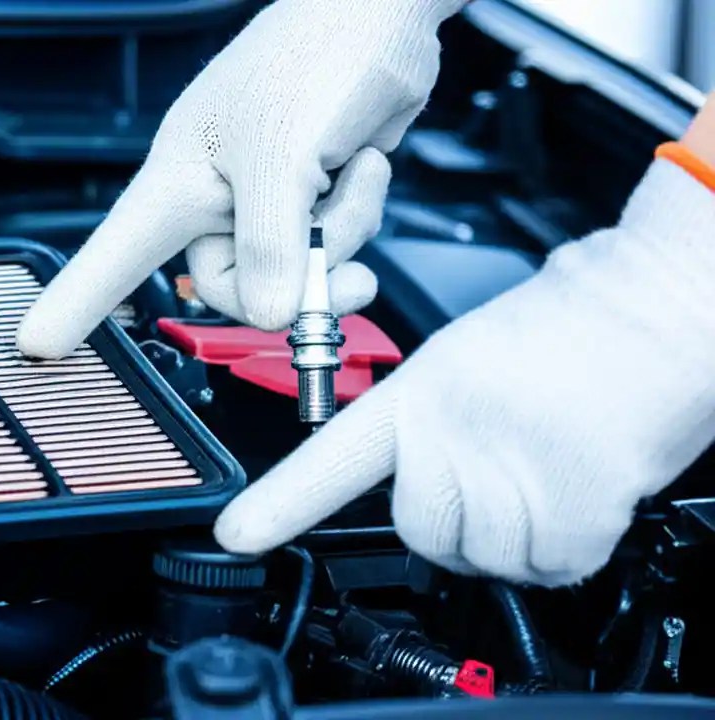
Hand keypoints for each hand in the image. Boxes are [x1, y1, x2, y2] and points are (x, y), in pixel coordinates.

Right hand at [18, 0, 467, 358]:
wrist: (383, 10)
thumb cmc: (315, 55)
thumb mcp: (282, 156)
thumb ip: (270, 244)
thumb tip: (271, 313)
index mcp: (180, 179)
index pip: (114, 253)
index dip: (75, 300)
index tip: (38, 341)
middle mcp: (215, 194)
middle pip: (233, 288)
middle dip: (293, 280)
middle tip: (331, 263)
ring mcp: (265, 196)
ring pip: (293, 270)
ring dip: (339, 235)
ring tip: (347, 175)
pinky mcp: (309, 193)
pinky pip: (330, 243)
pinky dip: (357, 212)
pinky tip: (360, 164)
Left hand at [214, 160, 714, 586]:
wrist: (661, 300)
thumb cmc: (579, 322)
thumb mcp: (472, 357)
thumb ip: (434, 423)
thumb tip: (429, 482)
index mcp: (422, 391)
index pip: (332, 458)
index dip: (280, 505)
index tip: (238, 534)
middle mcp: (454, 431)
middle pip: (422, 531)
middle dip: (458, 522)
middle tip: (501, 474)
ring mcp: (510, 467)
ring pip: (488, 555)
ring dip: (520, 533)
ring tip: (548, 469)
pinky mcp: (572, 501)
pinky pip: (551, 564)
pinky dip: (570, 543)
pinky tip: (580, 487)